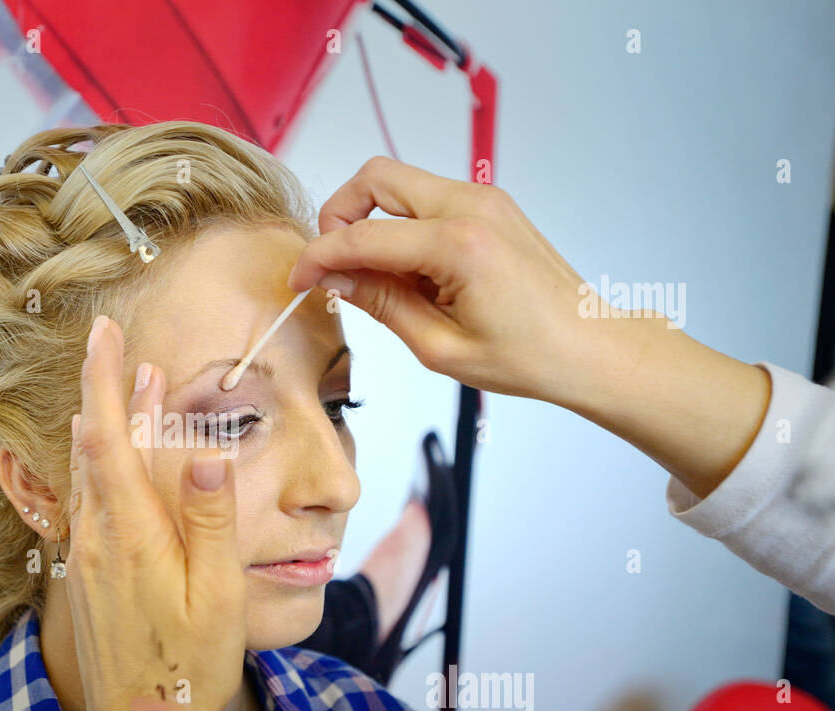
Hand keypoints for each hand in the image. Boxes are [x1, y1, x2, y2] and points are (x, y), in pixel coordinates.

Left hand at [65, 315, 246, 710]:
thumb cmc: (188, 665)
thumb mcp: (217, 593)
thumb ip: (211, 520)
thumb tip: (209, 453)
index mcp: (130, 533)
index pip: (106, 435)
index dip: (103, 379)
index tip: (104, 331)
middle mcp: (98, 537)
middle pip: (92, 444)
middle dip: (103, 388)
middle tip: (115, 342)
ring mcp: (87, 558)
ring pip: (89, 472)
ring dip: (105, 425)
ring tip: (131, 389)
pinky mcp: (88, 577)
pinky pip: (91, 502)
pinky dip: (103, 466)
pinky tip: (116, 465)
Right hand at [286, 155, 596, 405]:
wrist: (590, 346)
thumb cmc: (528, 356)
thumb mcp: (439, 347)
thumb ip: (381, 304)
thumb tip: (335, 279)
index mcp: (458, 245)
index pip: (362, 236)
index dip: (319, 257)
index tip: (298, 280)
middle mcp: (470, 206)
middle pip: (376, 177)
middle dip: (339, 214)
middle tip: (330, 262)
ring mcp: (483, 199)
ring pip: (399, 184)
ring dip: (372, 221)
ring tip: (378, 278)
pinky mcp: (489, 205)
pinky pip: (426, 199)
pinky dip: (402, 225)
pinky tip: (410, 273)